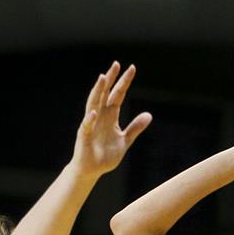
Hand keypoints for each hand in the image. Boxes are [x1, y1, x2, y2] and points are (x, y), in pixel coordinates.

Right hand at [72, 61, 150, 177]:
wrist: (91, 170)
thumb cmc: (105, 155)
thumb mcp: (125, 140)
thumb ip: (135, 128)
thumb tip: (149, 115)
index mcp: (110, 116)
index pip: (118, 95)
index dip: (124, 82)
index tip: (131, 68)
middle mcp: (100, 116)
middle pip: (105, 93)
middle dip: (111, 79)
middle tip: (116, 64)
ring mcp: (91, 124)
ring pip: (93, 103)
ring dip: (98, 91)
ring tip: (103, 77)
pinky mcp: (84, 136)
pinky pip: (87, 126)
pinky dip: (90, 119)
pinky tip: (94, 112)